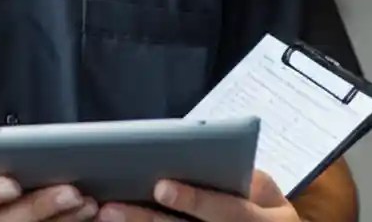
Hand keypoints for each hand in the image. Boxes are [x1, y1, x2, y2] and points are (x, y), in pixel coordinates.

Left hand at [95, 171, 297, 221]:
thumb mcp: (267, 192)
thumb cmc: (266, 209)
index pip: (224, 210)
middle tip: (111, 207)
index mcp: (258, 220)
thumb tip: (194, 155)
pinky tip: (119, 219)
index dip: (192, 200)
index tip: (160, 186)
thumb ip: (238, 176)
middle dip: (146, 219)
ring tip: (105, 213)